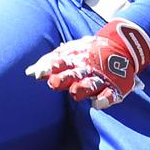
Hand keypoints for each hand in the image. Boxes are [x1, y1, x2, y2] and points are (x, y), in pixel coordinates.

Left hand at [25, 18, 149, 109]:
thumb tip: (28, 72)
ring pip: (90, 84)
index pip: (59, 64)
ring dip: (82, 88)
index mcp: (74, 61)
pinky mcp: (114, 87)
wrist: (120, 45)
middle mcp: (85, 69)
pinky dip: (105, 99)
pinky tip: (98, 104)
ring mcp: (100, 78)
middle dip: (63, 79)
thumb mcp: (69, 53)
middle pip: (73, 74)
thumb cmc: (87, 53)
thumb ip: (50, 62)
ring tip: (74, 93)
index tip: (37, 73)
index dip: (48, 68)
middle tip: (52, 83)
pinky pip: (110, 94)